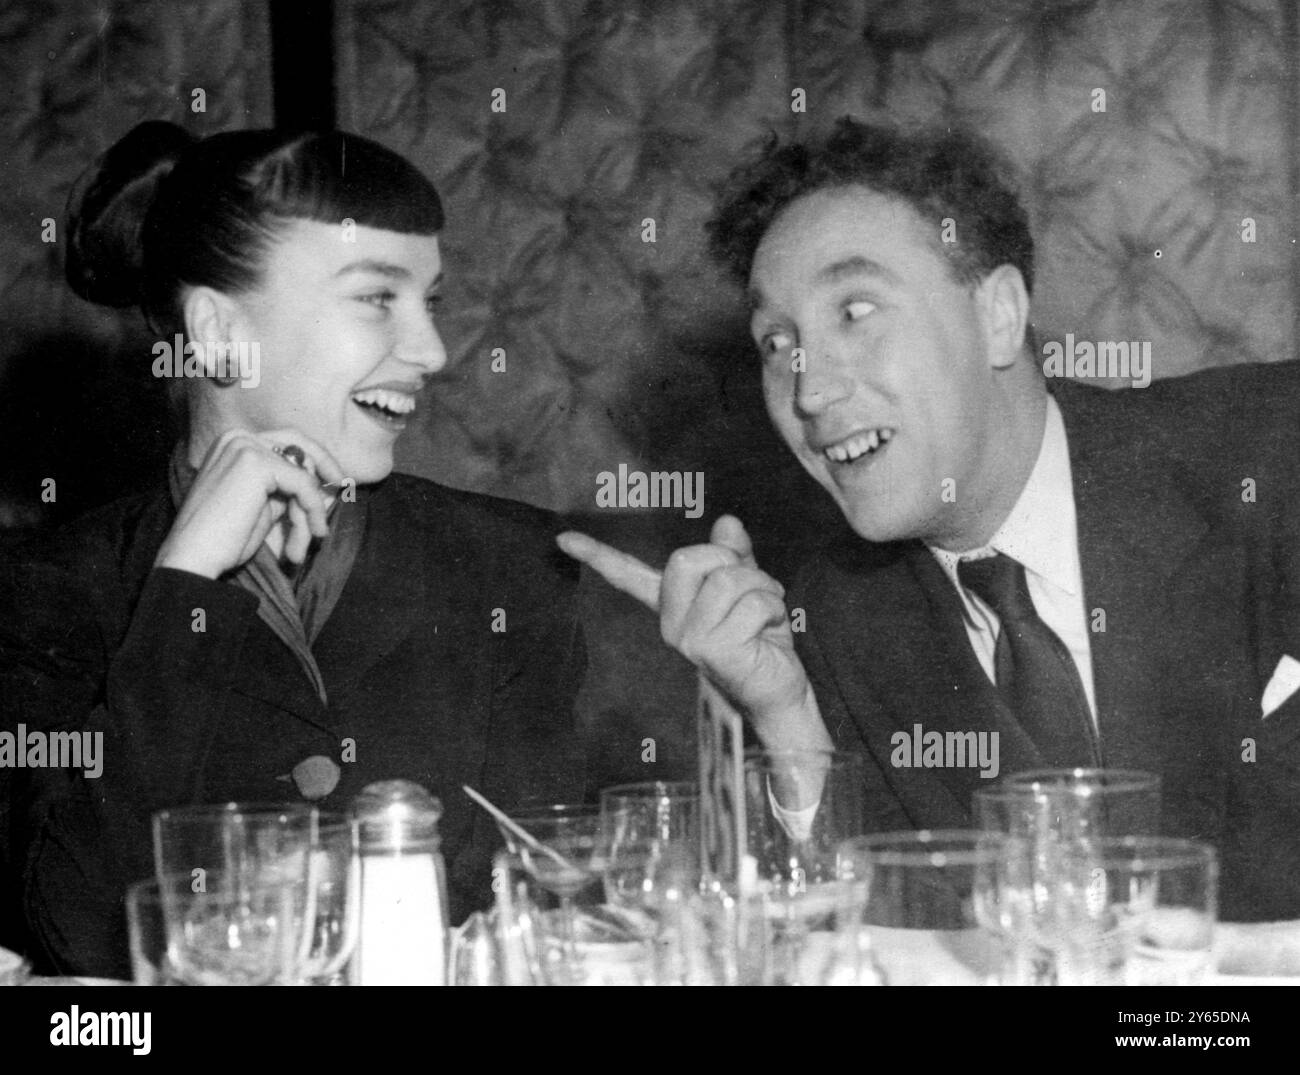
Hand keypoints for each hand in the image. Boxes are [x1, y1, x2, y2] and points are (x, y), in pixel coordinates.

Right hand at [154, 429, 345, 578]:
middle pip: (300, 444)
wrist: (193, 556)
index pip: (288, 441)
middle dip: (325, 469)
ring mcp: (246, 446)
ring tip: (301, 546)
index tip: (337, 481)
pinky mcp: (256, 463)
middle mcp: (238, 437)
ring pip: (302, 473)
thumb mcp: (263, 505)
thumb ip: (288, 488)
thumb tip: (326, 483)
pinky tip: (312, 534)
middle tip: (345, 490)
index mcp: (234, 443)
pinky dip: (313, 511)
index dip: (316, 459)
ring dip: (309, 512)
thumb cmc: (224, 539)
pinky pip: (304, 484)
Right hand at [557, 515, 831, 752]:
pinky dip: (773, 608)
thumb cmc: (761, 640)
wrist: (779, 691)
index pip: (630, 576)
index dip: (597, 555)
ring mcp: (688, 639)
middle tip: (754, 587)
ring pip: (727, 578)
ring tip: (768, 612)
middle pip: (687, 558)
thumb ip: (735, 556)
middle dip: (730, 562)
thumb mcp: (749, 588)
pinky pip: (752, 603)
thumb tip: (727, 521)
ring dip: (764, 587)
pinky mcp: (713, 650)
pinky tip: (771, 631)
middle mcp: (671, 624)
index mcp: (673, 606)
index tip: (563, 539)